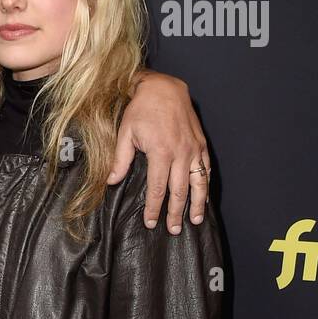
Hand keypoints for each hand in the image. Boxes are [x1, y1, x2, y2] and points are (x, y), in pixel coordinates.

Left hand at [109, 70, 209, 232]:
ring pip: (198, 183)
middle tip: (173, 230)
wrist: (163, 88)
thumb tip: (111, 182)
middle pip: (180, 191)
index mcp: (161, 153)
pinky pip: (206, 169)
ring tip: (195, 220)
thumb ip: (120, 160)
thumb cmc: (141, 110)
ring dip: (197, 204)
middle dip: (176, 213)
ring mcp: (194, 149)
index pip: (157, 189)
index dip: (154, 208)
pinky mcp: (201, 144)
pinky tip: (204, 197)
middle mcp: (181, 154)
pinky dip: (206, 185)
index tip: (150, 222)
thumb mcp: (125, 133)